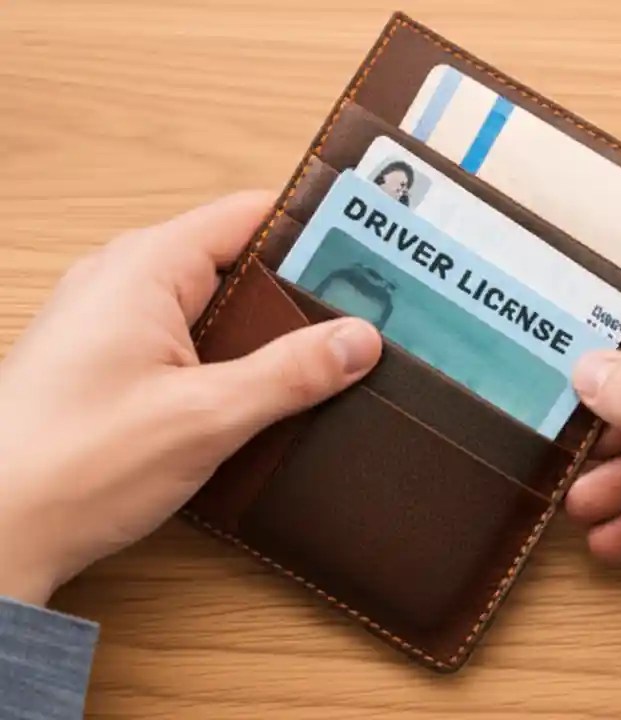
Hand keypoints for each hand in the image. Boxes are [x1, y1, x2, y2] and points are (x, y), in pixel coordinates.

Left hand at [0, 192, 382, 606]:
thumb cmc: (72, 464)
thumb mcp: (206, 416)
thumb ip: (290, 373)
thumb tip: (358, 340)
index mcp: (144, 268)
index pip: (248, 216)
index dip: (315, 228)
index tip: (376, 248)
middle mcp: (125, 283)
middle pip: (238, 263)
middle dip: (305, 290)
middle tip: (374, 312)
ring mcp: (114, 326)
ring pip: (217, 310)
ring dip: (273, 336)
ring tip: (340, 356)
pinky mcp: (112, 369)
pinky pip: (192, 346)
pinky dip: (237, 364)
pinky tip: (277, 397)